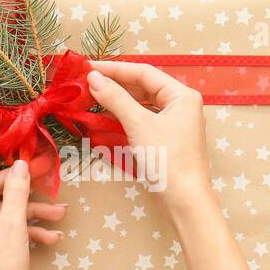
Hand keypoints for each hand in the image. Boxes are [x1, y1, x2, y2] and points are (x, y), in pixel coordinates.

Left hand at [0, 126, 65, 269]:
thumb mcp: (12, 226)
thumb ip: (17, 193)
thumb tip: (20, 164)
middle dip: (22, 184)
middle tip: (46, 171)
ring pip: (5, 207)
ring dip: (32, 209)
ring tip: (61, 213)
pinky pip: (7, 226)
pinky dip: (28, 228)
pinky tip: (53, 235)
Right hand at [86, 60, 212, 220]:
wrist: (183, 201)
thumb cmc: (167, 159)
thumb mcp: (139, 125)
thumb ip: (116, 98)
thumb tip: (93, 78)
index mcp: (182, 96)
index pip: (144, 73)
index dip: (114, 69)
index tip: (88, 68)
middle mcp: (180, 106)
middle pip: (142, 88)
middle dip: (114, 87)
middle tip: (86, 85)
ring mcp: (173, 124)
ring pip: (140, 106)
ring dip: (116, 104)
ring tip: (90, 101)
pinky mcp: (165, 141)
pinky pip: (141, 122)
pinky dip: (123, 121)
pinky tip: (103, 121)